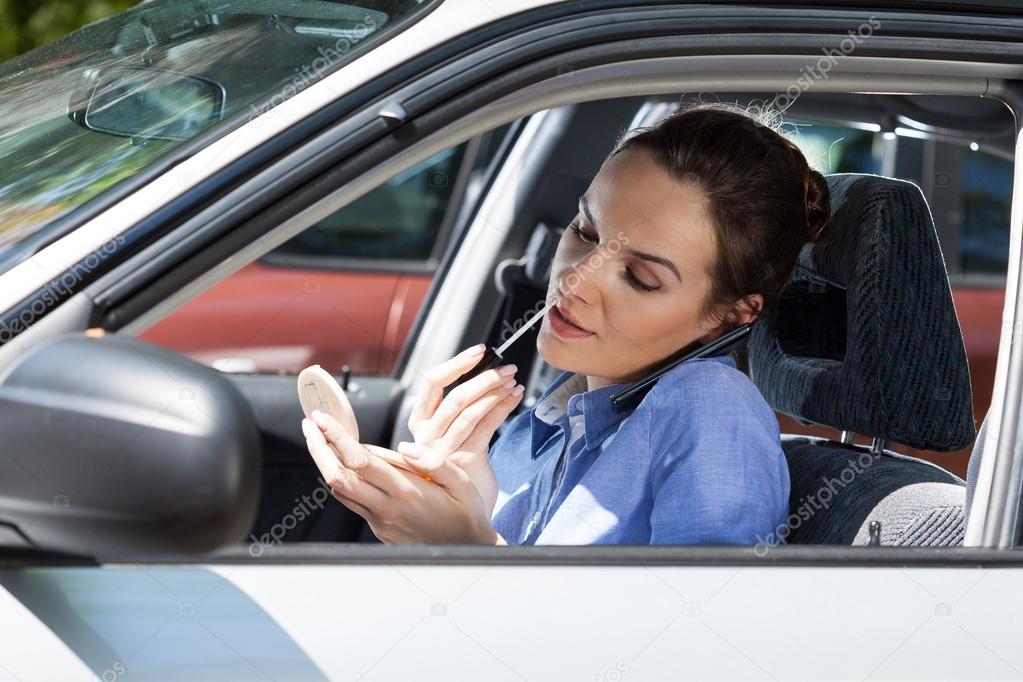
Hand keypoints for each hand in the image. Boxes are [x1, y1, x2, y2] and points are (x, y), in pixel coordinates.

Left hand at [303, 413, 503, 544]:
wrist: (467, 551)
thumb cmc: (466, 514)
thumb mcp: (462, 483)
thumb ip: (434, 461)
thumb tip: (403, 446)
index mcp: (407, 492)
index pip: (360, 461)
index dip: (337, 437)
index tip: (323, 419)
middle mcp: (387, 508)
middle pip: (337, 476)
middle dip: (318, 448)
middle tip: (309, 426)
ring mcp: (380, 521)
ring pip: (339, 491)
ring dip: (326, 464)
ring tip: (322, 440)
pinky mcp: (379, 528)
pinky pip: (353, 501)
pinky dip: (344, 479)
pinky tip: (347, 464)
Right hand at [405, 344, 524, 515]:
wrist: (462, 510)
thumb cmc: (458, 469)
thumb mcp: (450, 436)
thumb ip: (459, 410)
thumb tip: (486, 374)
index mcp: (420, 423)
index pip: (432, 384)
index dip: (457, 364)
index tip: (480, 351)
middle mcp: (427, 436)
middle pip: (455, 397)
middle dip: (484, 378)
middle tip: (506, 367)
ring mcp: (444, 450)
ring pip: (471, 411)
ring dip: (496, 392)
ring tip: (513, 380)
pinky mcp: (464, 461)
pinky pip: (486, 427)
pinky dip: (503, 408)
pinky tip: (516, 398)